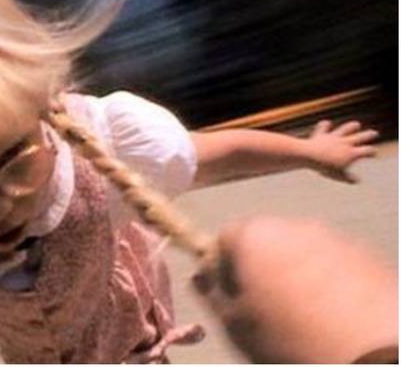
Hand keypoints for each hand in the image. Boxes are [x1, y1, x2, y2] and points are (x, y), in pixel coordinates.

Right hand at [192, 217, 397, 362]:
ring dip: (292, 275)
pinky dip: (327, 282)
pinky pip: (334, 264)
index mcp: (254, 236)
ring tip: (300, 316)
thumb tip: (201, 277)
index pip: (222, 239)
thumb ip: (211, 295)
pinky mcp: (367, 255)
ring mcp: (335, 238)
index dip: (220, 268)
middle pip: (263, 241)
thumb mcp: (236, 325)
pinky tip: (332, 315)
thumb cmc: (290, 338)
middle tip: (261, 309)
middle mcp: (294, 225)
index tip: (227, 297)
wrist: (375, 352)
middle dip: (258, 269)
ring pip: (300, 252)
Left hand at [306, 120, 377, 182]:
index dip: (372, 152)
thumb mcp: (338, 175)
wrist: (309, 155)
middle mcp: (345, 143)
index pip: (367, 151)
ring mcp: (333, 137)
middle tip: (373, 133)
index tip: (374, 154)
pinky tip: (326, 123)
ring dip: (351, 127)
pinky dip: (325, 125)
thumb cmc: (325, 167)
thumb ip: (348, 178)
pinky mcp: (321, 135)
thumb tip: (357, 181)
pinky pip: (324, 128)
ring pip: (345, 129)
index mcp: (352, 153)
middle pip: (360, 137)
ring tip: (356, 125)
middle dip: (368, 135)